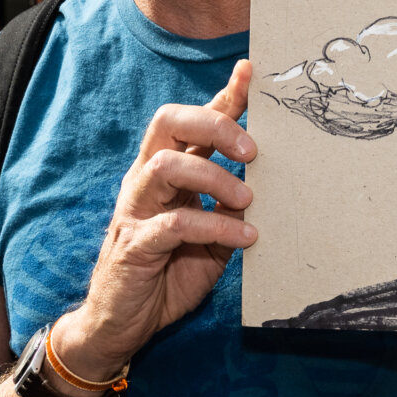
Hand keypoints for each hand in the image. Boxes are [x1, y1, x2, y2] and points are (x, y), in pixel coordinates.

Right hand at [53, 60, 257, 382]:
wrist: (124, 324)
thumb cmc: (168, 273)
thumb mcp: (211, 232)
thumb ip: (231, 204)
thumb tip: (271, 181)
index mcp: (167, 171)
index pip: (193, 121)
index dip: (223, 95)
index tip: (251, 72)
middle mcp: (146, 180)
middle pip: (170, 123)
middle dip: (215, 124)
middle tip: (253, 152)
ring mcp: (136, 209)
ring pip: (167, 164)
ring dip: (215, 177)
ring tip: (248, 200)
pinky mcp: (134, 244)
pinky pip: (174, 222)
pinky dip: (214, 224)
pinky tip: (242, 236)